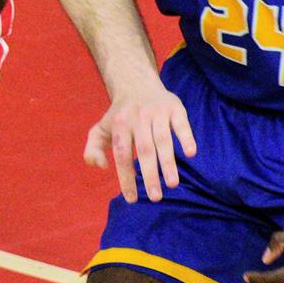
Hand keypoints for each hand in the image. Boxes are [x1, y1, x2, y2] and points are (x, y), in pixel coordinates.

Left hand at [82, 82, 194, 202]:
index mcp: (120, 125)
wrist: (136, 83)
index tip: (132, 199)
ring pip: (163, 140)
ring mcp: (157, 112)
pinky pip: (181, 123)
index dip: (126, 177)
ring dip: (168, 163)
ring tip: (172, 184)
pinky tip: (191, 153)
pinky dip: (186, 137)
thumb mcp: (101, 129)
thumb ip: (93, 148)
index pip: (122, 155)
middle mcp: (138, 118)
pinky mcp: (174, 107)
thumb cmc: (120, 115)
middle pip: (144, 150)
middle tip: (156, 198)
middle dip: (150, 175)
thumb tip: (100, 166)